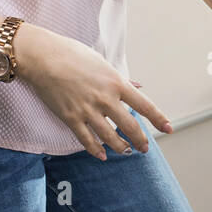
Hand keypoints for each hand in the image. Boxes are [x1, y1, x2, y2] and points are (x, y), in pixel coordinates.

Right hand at [12, 23, 171, 159]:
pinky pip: (87, 140)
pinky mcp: (70, 118)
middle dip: (140, 140)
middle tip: (144, 148)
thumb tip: (138, 87)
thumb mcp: (102, 62)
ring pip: (110, 137)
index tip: (168, 129)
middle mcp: (106, 98)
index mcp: (116, 82)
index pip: (145, 105)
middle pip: (130, 126)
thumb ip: (121, 79)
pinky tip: (102, 156)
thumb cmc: (73, 55)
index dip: (159, 119)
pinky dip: (96, 150)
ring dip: (120, 147)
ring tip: (125, 152)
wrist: (43, 57)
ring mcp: (88, 110)